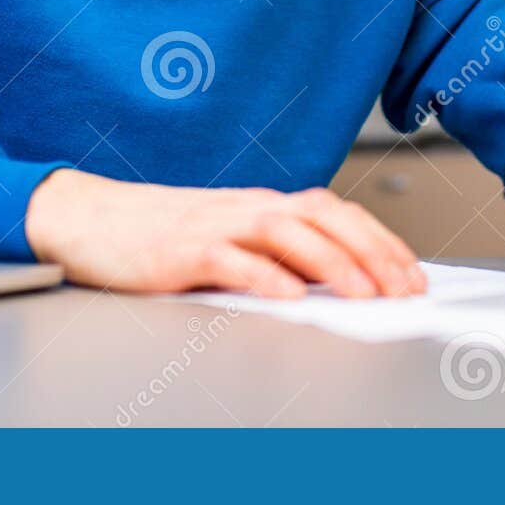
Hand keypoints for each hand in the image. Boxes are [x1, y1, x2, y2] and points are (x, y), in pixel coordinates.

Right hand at [24, 169, 426, 298]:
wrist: (90, 220)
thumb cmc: (160, 236)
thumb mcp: (230, 242)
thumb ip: (277, 257)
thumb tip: (336, 286)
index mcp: (264, 205)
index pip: (337, 212)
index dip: (381, 240)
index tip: (413, 273)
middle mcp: (248, 207)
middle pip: (324, 217)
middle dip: (373, 252)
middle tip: (405, 288)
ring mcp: (217, 225)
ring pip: (287, 232)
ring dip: (332, 263)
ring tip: (365, 294)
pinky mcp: (183, 249)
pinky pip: (232, 259)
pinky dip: (266, 276)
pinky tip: (291, 298)